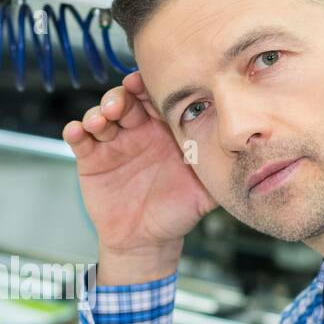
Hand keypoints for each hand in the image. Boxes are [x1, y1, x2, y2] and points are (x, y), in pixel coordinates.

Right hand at [62, 72, 217, 281]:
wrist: (148, 240)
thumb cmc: (177, 211)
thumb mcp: (204, 189)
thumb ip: (220, 168)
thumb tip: (249, 155)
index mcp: (164, 130)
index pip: (156, 99)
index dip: (150, 88)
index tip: (146, 83)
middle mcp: (137, 131)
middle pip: (126, 100)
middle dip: (121, 95)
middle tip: (121, 101)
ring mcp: (113, 143)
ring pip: (101, 115)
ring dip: (99, 111)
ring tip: (101, 119)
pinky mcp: (91, 159)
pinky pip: (80, 140)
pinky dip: (75, 131)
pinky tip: (77, 131)